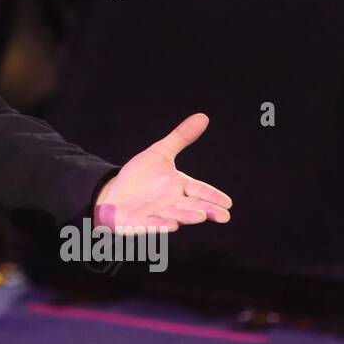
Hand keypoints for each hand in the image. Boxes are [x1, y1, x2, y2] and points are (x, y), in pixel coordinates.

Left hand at [92, 113, 231, 233]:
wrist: (115, 192)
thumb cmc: (142, 176)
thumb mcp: (160, 153)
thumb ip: (181, 137)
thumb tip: (203, 117)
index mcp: (179, 186)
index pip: (200, 190)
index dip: (213, 196)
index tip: (228, 203)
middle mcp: (171, 202)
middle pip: (193, 206)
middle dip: (208, 211)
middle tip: (224, 216)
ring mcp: (156, 213)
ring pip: (175, 216)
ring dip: (187, 217)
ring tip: (200, 217)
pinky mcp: (139, 222)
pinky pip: (151, 224)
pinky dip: (160, 226)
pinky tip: (171, 226)